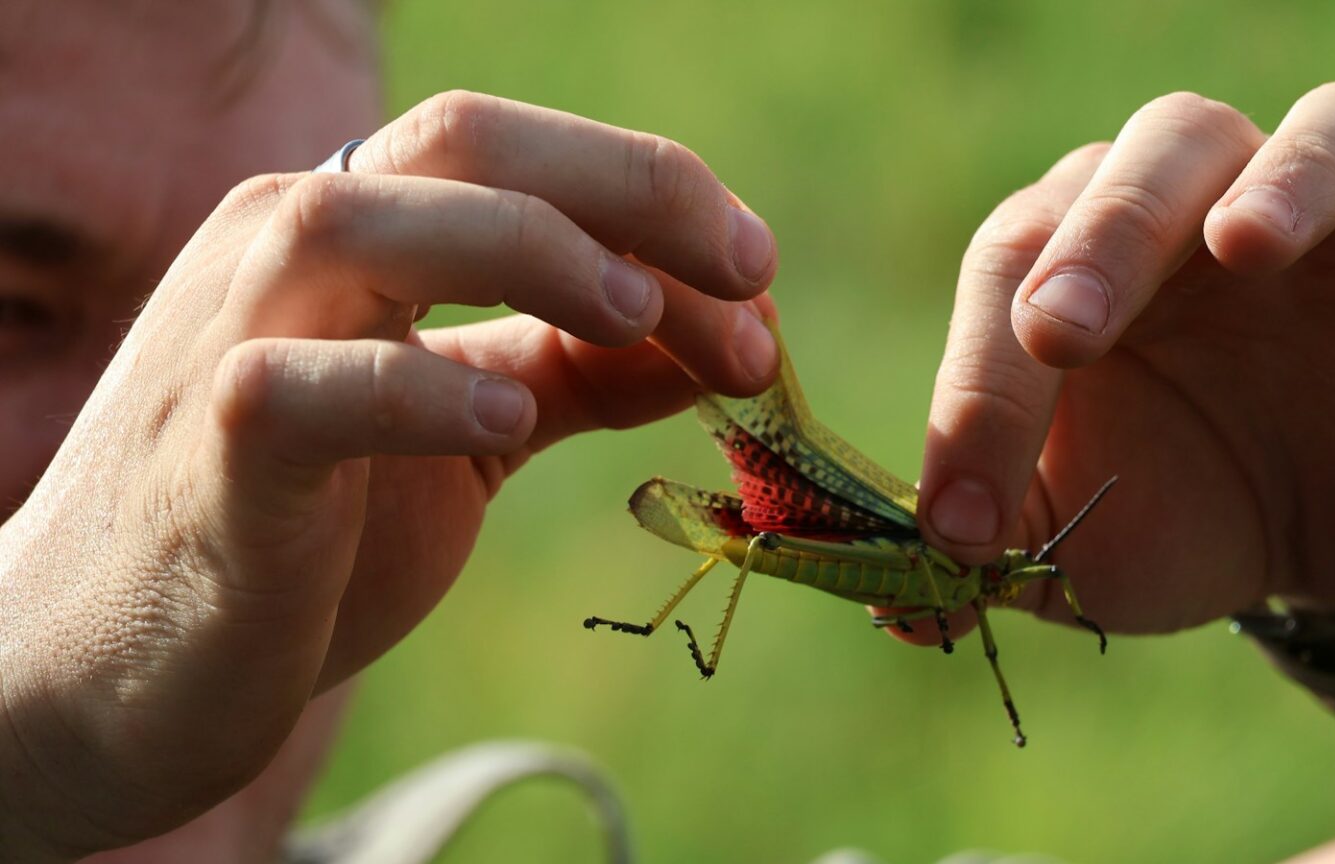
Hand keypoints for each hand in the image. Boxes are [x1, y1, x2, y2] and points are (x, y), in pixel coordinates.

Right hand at [0, 91, 777, 859]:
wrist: (116, 671)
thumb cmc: (299, 533)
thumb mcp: (465, 430)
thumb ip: (574, 371)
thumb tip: (721, 338)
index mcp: (356, 234)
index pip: (513, 153)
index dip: (650, 193)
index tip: (757, 270)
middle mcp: (285, 248)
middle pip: (462, 147)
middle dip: (627, 192)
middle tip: (750, 277)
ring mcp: (230, 336)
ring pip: (366, 226)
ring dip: (530, 253)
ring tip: (642, 318)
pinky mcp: (206, 449)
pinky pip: (302, 387)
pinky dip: (414, 390)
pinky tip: (508, 422)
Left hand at [919, 83, 1334, 634]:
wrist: (1324, 554)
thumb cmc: (1179, 513)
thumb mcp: (1081, 546)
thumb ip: (996, 557)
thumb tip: (896, 613)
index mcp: (1090, 268)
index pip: (1015, 273)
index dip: (976, 387)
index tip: (963, 519)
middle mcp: (1206, 226)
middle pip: (1157, 155)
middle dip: (1102, 236)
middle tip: (1059, 334)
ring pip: (1329, 136)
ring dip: (1283, 181)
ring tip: (1245, 247)